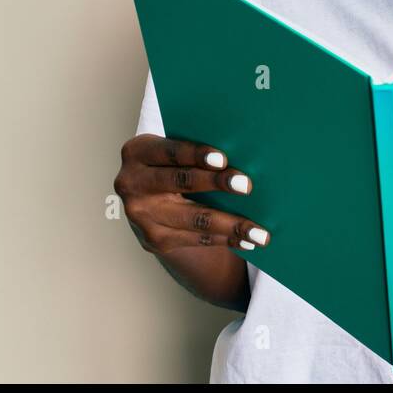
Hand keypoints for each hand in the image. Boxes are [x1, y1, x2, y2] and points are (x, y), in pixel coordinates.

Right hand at [115, 134, 271, 253]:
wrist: (148, 201)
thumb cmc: (174, 165)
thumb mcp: (173, 153)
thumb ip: (195, 152)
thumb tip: (245, 155)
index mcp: (137, 152)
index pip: (169, 151)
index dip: (195, 154)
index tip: (223, 158)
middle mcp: (132, 184)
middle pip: (181, 183)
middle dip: (216, 183)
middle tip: (247, 186)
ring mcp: (141, 216)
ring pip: (194, 219)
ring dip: (231, 225)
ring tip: (260, 231)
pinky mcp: (154, 240)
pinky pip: (196, 239)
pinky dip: (225, 239)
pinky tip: (247, 239)